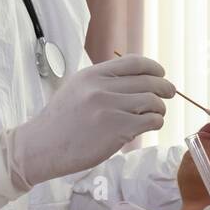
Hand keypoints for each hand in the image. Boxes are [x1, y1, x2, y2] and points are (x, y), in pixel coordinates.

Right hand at [11, 54, 174, 184]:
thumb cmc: (60, 123)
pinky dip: (156, 122)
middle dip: (164, 87)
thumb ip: (103, 83)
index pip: (134, 62)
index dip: (153, 67)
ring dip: (160, 108)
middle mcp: (101, 87)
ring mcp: (109, 108)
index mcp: (93, 74)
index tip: (161, 74)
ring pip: (152, 101)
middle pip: (148, 81)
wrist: (40, 147)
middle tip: (170, 94)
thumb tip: (138, 81)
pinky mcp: (117, 129)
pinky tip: (150, 126)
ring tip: (156, 115)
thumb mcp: (77, 89)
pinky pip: (150, 121)